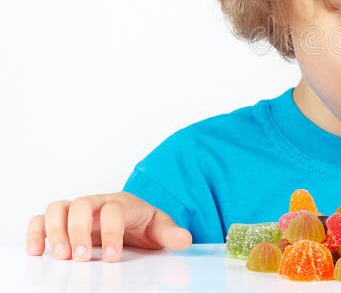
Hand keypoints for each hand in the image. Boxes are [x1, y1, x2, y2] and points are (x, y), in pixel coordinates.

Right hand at [26, 191, 191, 261]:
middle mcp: (97, 203)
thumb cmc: (143, 223)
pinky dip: (35, 231)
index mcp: (122, 203)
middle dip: (78, 230)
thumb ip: (170, 234)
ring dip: (55, 230)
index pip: (114, 211)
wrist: (131, 218)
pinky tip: (37, 251)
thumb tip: (185, 240)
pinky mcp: (62, 220)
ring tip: (60, 256)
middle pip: (81, 204)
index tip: (111, 257)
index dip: (111, 232)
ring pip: (59, 207)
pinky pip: (41, 218)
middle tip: (80, 258)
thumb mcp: (159, 229)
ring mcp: (78, 210)